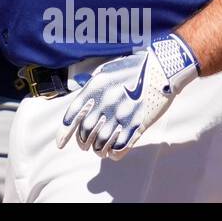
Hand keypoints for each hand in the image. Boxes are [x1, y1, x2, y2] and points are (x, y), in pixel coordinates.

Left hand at [56, 33, 199, 159]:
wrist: (161, 69)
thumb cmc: (133, 68)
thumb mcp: (106, 71)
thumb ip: (91, 86)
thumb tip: (81, 102)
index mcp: (95, 88)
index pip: (73, 115)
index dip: (65, 132)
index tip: (60, 143)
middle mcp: (105, 103)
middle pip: (86, 132)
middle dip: (82, 142)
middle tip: (84, 145)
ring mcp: (122, 115)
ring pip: (101, 142)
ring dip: (97, 149)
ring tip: (98, 149)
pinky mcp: (137, 125)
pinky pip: (120, 146)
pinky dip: (113, 152)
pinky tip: (112, 152)